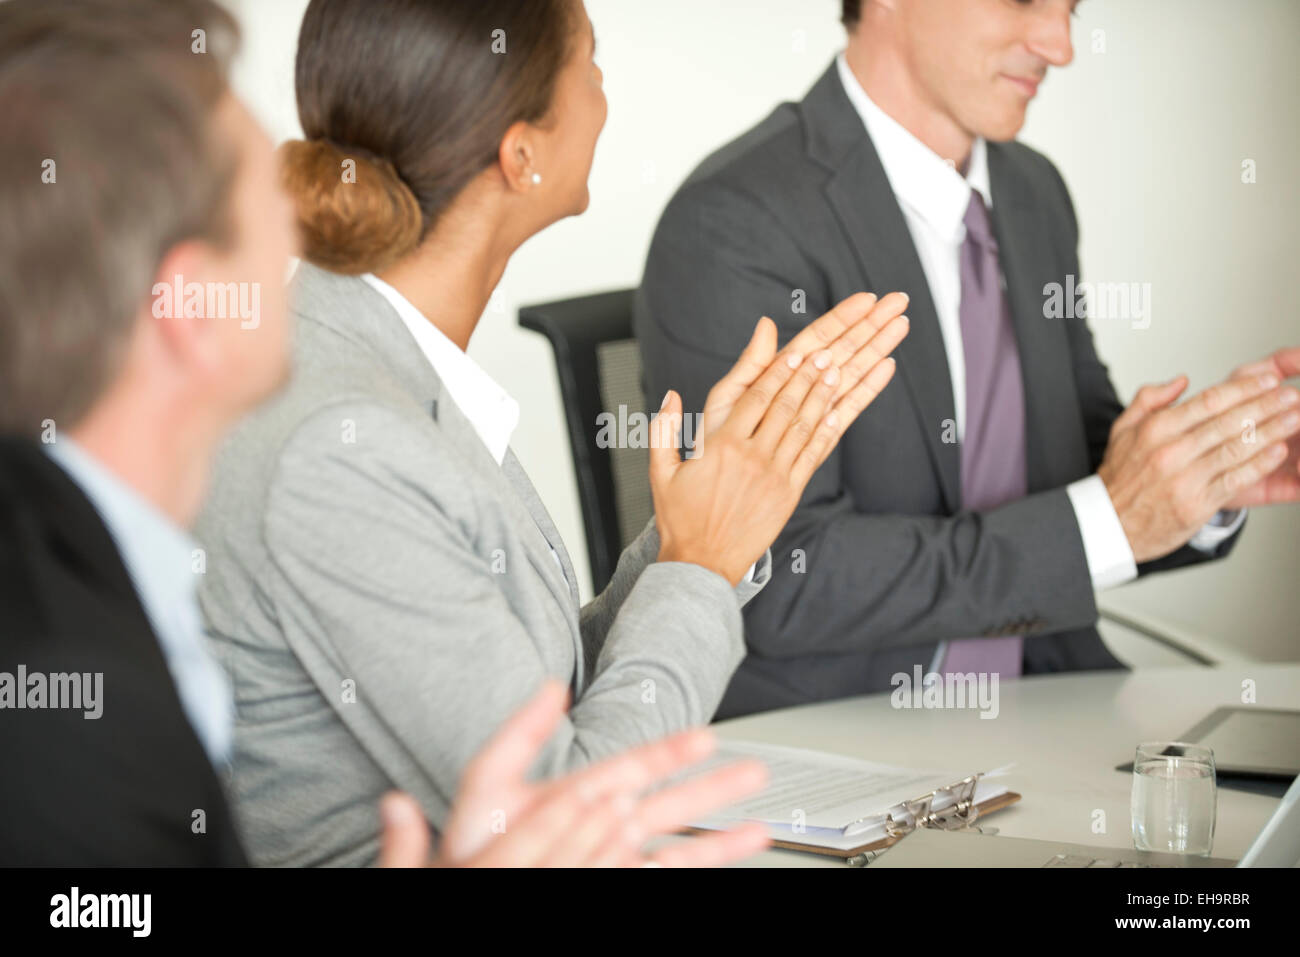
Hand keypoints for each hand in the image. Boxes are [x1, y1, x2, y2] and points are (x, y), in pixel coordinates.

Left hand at [377, 680, 769, 866]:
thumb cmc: (471, 845)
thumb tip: (550, 688)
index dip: (673, 752)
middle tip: (755, 771)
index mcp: (578, 793)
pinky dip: (703, 862)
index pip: (636, 766)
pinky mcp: (618, 881)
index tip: (707, 737)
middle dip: (714, 788)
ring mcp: (613, 858)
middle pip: (670, 804)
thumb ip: (519, 737)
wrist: (472, 879)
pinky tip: (734, 851)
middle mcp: (603, 826)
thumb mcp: (488, 782)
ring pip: (677, 844)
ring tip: (760, 822)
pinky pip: (667, 874)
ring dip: (719, 834)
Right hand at [650, 292, 909, 583]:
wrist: (701, 563)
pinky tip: (838, 408)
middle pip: (785, 405)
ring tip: (840, 368)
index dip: (779, 371)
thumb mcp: (661, 471)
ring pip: (803, 425)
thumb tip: (672, 395)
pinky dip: (827, 427)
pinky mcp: (789, 492)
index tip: (798, 350)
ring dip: (822, 394)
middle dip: (809, 374)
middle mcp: (751, 457)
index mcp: (720, 447)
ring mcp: (773, 475)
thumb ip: (665, 429)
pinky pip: (813, 454)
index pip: (755, 399)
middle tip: (830, 348)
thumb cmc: (680, 517)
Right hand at [1098, 370, 1299, 561]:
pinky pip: (1235, 479)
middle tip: (1290, 396)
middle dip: (1266, 406)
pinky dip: (1259, 464)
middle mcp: (1170, 452)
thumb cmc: (1120, 479)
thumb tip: (1181, 380)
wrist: (1108, 525)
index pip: (1207, 401)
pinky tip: (1278, 452)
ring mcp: (1184, 479)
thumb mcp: (1122, 430)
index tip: (1267, 380)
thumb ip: (1149, 399)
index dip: (1243, 389)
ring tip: (1294, 419)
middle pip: (1227, 422)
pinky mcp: (1196, 504)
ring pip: (1236, 449)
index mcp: (1155, 429)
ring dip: (1271, 432)